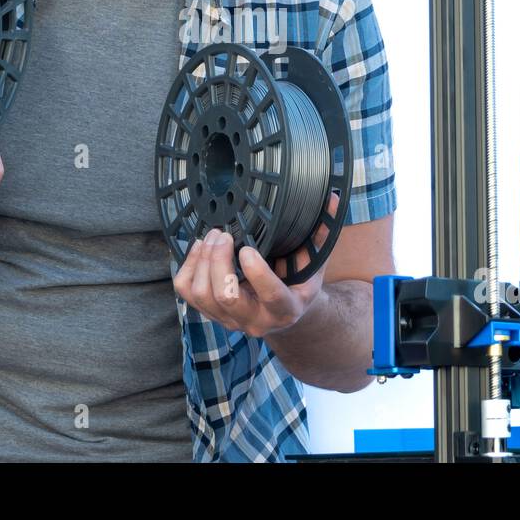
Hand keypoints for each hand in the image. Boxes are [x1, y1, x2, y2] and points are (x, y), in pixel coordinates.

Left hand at [172, 191, 339, 337]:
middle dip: (219, 261)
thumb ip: (320, 234)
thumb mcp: (315, 262)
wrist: (285, 315)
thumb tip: (332, 200)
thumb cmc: (299, 283)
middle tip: (224, 234)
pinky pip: (187, 292)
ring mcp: (229, 320)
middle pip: (225, 296)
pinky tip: (200, 249)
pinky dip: (188, 266)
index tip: (247, 247)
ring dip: (202, 261)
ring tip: (212, 237)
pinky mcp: (210, 313)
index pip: (270, 295)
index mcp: (285, 309)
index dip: (257, 273)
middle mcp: (255, 320)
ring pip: (202, 295)